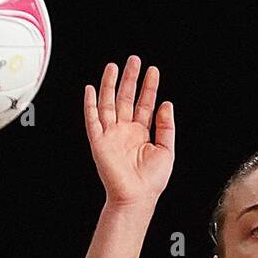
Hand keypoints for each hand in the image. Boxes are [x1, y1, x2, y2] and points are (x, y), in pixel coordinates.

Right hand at [84, 55, 174, 206]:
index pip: (145, 104)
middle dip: (130, 79)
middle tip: (134, 60)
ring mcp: (111, 135)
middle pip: (126, 98)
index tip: (152, 71)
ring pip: (108, 103)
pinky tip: (91, 89)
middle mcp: (125, 131)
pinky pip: (92, 119)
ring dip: (110, 85)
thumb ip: (166, 127)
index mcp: (141, 133)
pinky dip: (90, 104)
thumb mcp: (167, 150)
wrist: (137, 197)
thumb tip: (166, 105)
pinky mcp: (99, 141)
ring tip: (114, 67)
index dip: (149, 87)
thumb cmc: (151, 181)